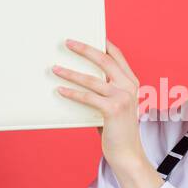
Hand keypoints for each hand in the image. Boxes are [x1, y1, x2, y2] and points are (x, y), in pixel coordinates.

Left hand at [52, 39, 147, 173]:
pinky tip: (60, 89)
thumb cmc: (117, 129)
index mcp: (132, 82)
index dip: (104, 44)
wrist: (128, 153)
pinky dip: (72, 93)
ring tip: (55, 68)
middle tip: (68, 43)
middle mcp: (129, 86)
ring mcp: (122, 97)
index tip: (90, 33)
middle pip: (104, 60)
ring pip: (91, 79)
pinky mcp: (112, 110)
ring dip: (70, 72)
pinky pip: (87, 97)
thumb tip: (80, 77)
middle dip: (84, 49)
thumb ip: (105, 90)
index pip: (117, 56)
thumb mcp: (115, 104)